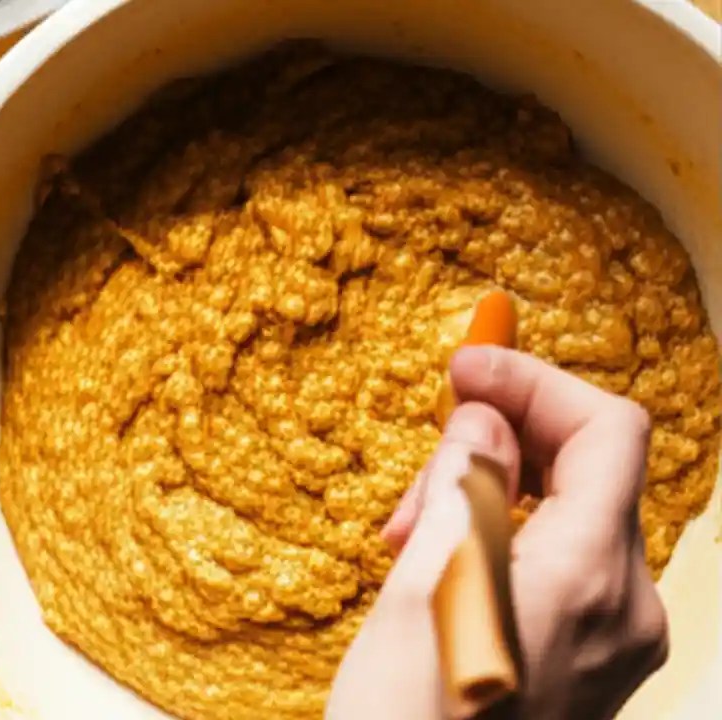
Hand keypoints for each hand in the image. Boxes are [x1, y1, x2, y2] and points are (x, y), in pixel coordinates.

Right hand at [328, 347, 668, 719]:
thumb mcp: (419, 585)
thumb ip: (465, 486)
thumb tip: (486, 422)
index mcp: (587, 577)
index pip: (606, 430)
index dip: (535, 380)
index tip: (465, 367)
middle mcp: (625, 607)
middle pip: (591, 471)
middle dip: (503, 445)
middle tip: (422, 465)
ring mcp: (617, 641)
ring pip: (573, 517)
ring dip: (495, 493)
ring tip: (409, 530)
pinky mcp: (593, 663)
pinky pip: (566, 565)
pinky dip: (508, 537)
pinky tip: (441, 561)